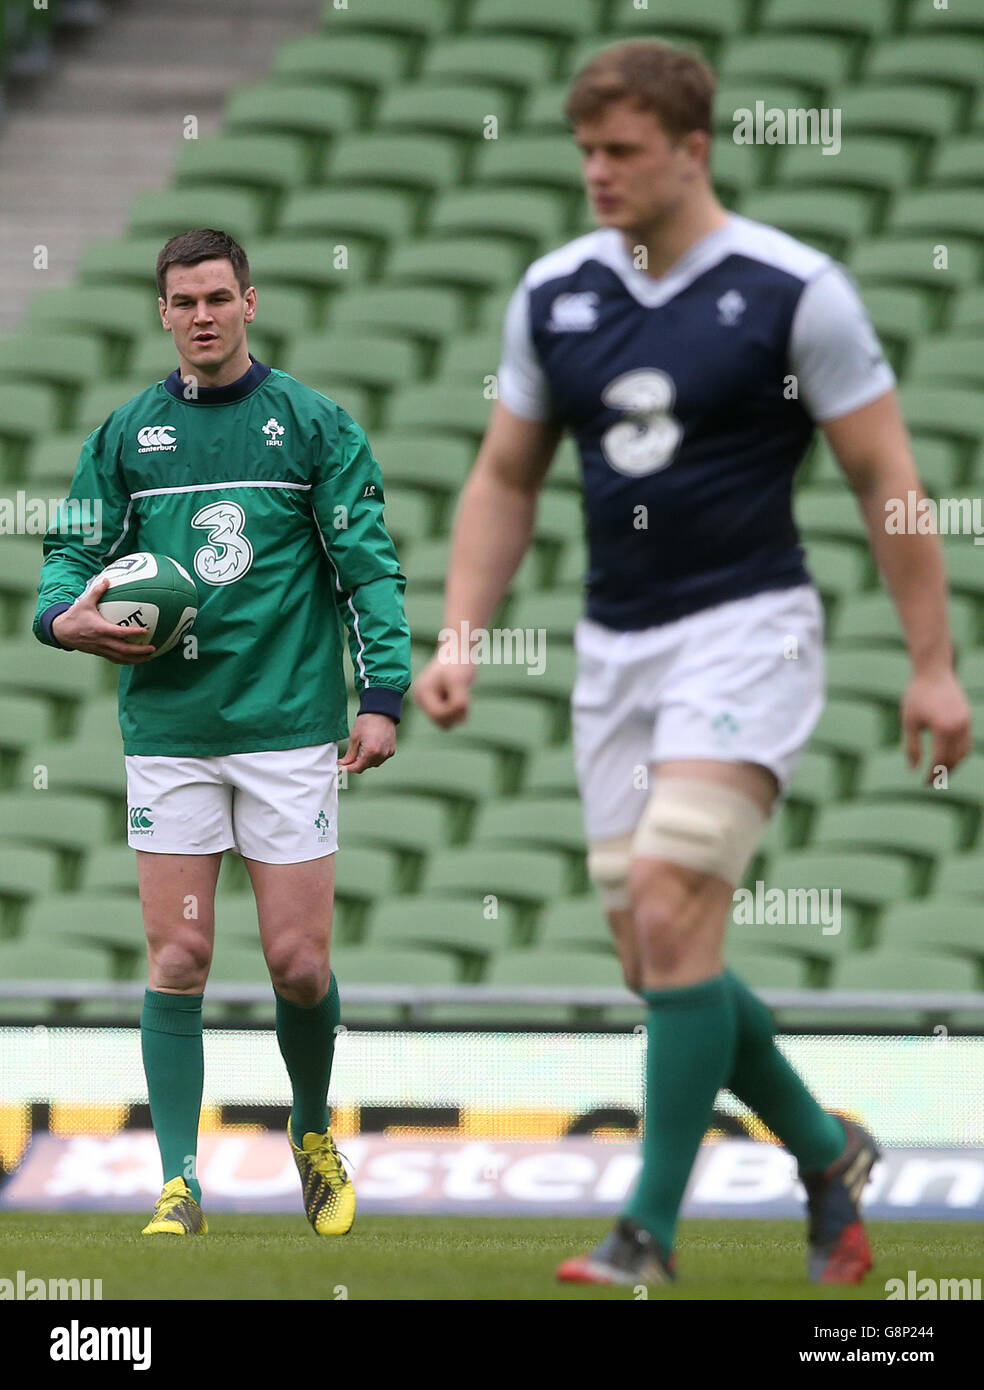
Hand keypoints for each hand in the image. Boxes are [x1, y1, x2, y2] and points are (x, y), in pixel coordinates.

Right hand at [50, 578, 155, 664]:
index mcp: (100, 629)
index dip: (133, 633)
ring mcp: (100, 649)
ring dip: (136, 659)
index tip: (146, 631)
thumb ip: (97, 591)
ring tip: (149, 657)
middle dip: (139, 651)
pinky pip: (114, 659)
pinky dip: (126, 661)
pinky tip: (135, 659)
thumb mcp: (85, 602)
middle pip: (123, 650)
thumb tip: (107, 580)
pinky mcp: (99, 653)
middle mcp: (102, 641)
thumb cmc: (74, 616)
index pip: (120, 633)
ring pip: (120, 658)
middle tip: (153, 648)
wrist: (61, 632)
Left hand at [338, 712, 396, 773]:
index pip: (358, 768)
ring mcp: (388, 752)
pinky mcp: (392, 750)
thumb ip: (350, 754)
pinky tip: (370, 750)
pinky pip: (381, 758)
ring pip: (374, 764)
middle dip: (357, 764)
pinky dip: (375, 757)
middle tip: (349, 760)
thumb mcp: (354, 738)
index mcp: (371, 751)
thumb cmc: (369, 720)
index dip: (349, 769)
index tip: (343, 768)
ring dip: (366, 762)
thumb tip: (345, 763)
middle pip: (366, 767)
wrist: (381, 711)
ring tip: (360, 753)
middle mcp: (381, 754)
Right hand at [412, 651, 475, 727]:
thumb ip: (459, 703)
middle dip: (455, 712)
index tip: (465, 700)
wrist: (457, 650)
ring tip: (459, 693)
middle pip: (441, 722)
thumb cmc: (458, 664)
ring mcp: (427, 702)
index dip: (454, 711)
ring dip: (457, 711)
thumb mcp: (460, 682)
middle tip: (463, 694)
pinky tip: (457, 694)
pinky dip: (457, 709)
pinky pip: (449, 717)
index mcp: (422, 693)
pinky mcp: (435, 702)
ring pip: (446, 722)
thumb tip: (460, 721)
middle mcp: (420, 699)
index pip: (438, 715)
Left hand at [900, 667, 971, 783]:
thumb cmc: (916, 696)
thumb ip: (911, 747)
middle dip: (943, 773)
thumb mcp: (909, 722)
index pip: (940, 760)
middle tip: (931, 782)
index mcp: (943, 728)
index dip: (932, 774)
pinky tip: (946, 757)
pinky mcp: (968, 718)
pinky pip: (966, 742)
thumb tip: (913, 768)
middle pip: (954, 759)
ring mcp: (966, 722)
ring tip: (939, 772)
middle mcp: (958, 726)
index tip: (924, 782)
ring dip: (953, 765)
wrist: (933, 671)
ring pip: (964, 753)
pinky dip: (958, 753)